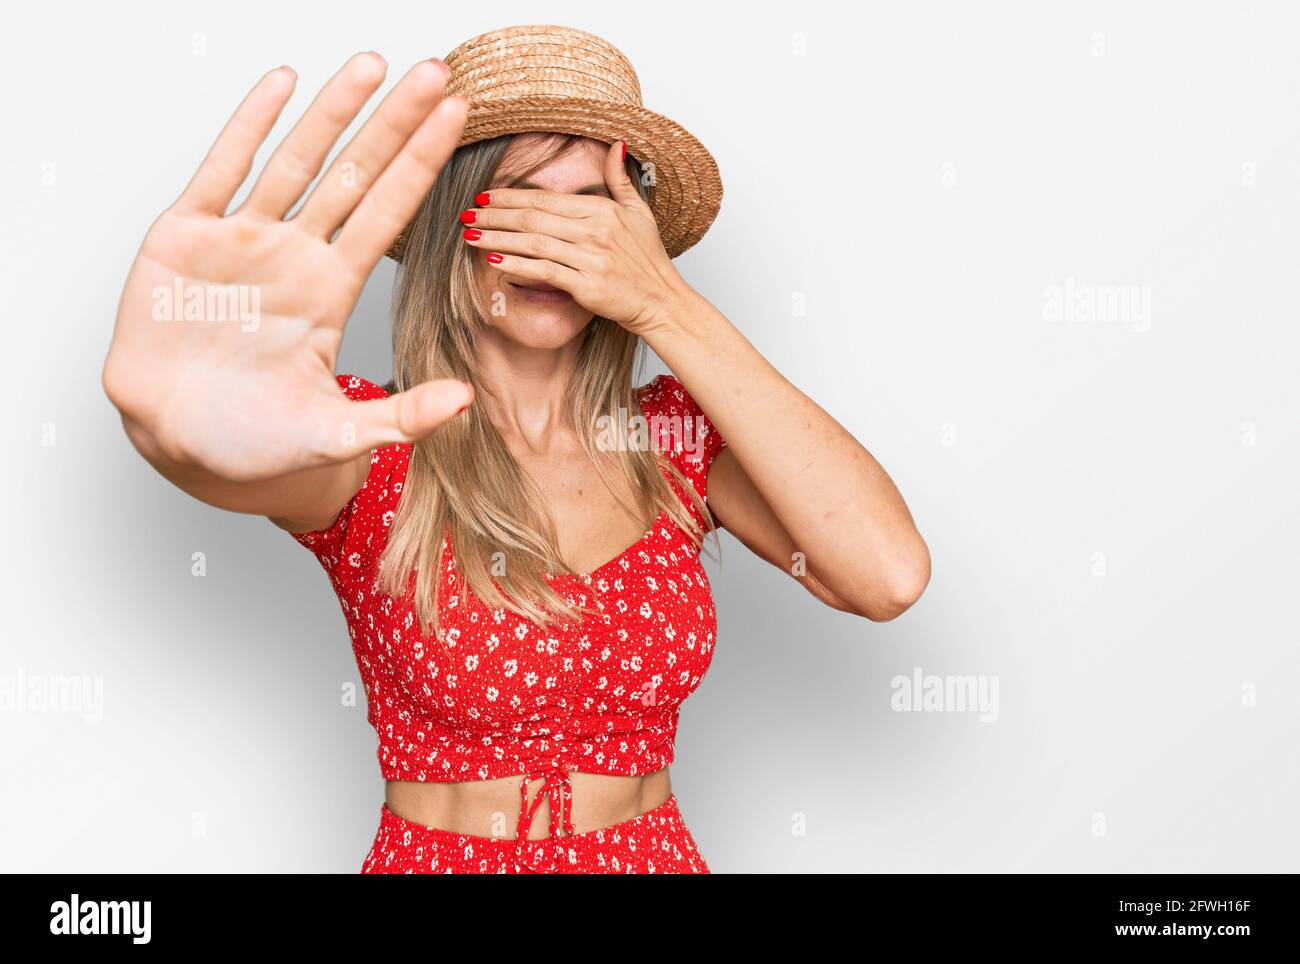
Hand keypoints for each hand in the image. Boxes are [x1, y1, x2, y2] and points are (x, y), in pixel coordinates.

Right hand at [103, 53, 472, 482]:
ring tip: (372, 64)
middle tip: (436, 73)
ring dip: (333, 111)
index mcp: (332, 292)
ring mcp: (243, 239)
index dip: (422, 166)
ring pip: (297, 160)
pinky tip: (281, 83)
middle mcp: (296, 254)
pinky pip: (222, 169)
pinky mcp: (187, 235)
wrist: (176, 441)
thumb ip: (400, 417)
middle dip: (395, 124)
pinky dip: (249, 125)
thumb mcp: (336, 433)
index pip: (390, 214)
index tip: (459, 120)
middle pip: (357, 175)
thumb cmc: (253, 439)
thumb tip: (466, 401)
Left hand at [458, 140, 691, 334]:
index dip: (511, 196)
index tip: (485, 196)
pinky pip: (543, 271)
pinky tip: (493, 258)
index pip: (546, 198)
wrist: (663, 301)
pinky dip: (516, 263)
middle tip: (467, 213)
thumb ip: (620, 180)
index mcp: (603, 210)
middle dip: (495, 214)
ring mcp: (590, 258)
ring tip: (469, 235)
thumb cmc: (649, 260)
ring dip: (497, 236)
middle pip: (533, 217)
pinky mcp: (586, 285)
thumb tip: (616, 145)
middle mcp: (595, 230)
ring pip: (532, 242)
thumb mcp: (640, 213)